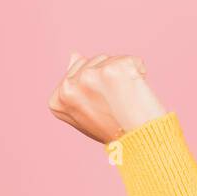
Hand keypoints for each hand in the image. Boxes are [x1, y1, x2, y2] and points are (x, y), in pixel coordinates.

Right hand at [48, 52, 167, 144]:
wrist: (140, 141)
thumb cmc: (115, 129)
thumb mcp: (86, 110)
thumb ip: (75, 86)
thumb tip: (74, 54)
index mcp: (56, 99)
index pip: (76, 70)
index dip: (97, 87)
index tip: (103, 105)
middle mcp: (68, 87)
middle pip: (93, 62)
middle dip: (108, 77)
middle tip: (117, 103)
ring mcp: (89, 76)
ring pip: (110, 59)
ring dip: (123, 74)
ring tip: (126, 99)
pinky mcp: (113, 69)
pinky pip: (132, 59)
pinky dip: (139, 71)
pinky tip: (137, 91)